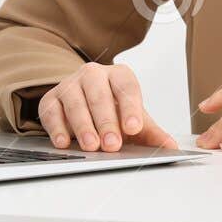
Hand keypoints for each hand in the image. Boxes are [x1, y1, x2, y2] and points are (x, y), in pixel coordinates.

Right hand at [38, 63, 177, 151]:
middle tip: (112, 144)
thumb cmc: (113, 110)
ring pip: (75, 102)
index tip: (134, 127)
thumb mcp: (133, 119)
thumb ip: (151, 133)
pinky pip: (52, 111)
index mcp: (119, 75)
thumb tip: (170, 146)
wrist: (85, 102)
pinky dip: (57, 128)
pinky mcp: (51, 99)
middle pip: (99, 95)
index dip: (130, 107)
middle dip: (106, 121)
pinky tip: (64, 142)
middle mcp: (93, 75)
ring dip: (84, 126)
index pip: (126, 87)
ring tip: (91, 146)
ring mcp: (70, 85)